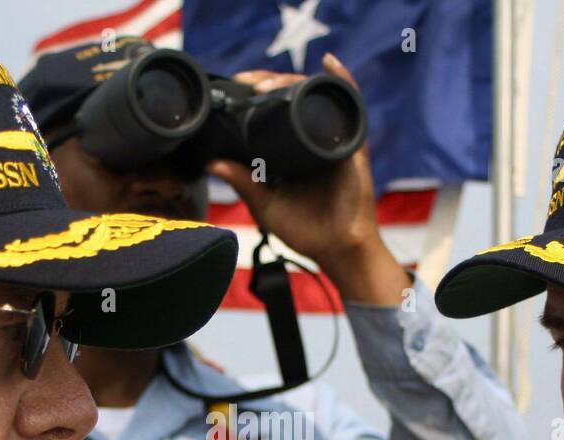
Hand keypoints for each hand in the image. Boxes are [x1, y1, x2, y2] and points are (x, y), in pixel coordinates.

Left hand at [207, 52, 409, 305]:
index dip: (258, 95)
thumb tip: (212, 164)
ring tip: (270, 82)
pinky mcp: (351, 145)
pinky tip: (328, 64)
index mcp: (294, 150)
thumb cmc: (307, 232)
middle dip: (271, 82)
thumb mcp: (266, 205)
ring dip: (294, 82)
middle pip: (294, 97)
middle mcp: (314, 139)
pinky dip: (341, 82)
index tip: (237, 87)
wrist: (339, 251)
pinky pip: (350, 106)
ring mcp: (333, 139)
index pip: (276, 111)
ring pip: (315, 97)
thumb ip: (243, 183)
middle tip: (248, 82)